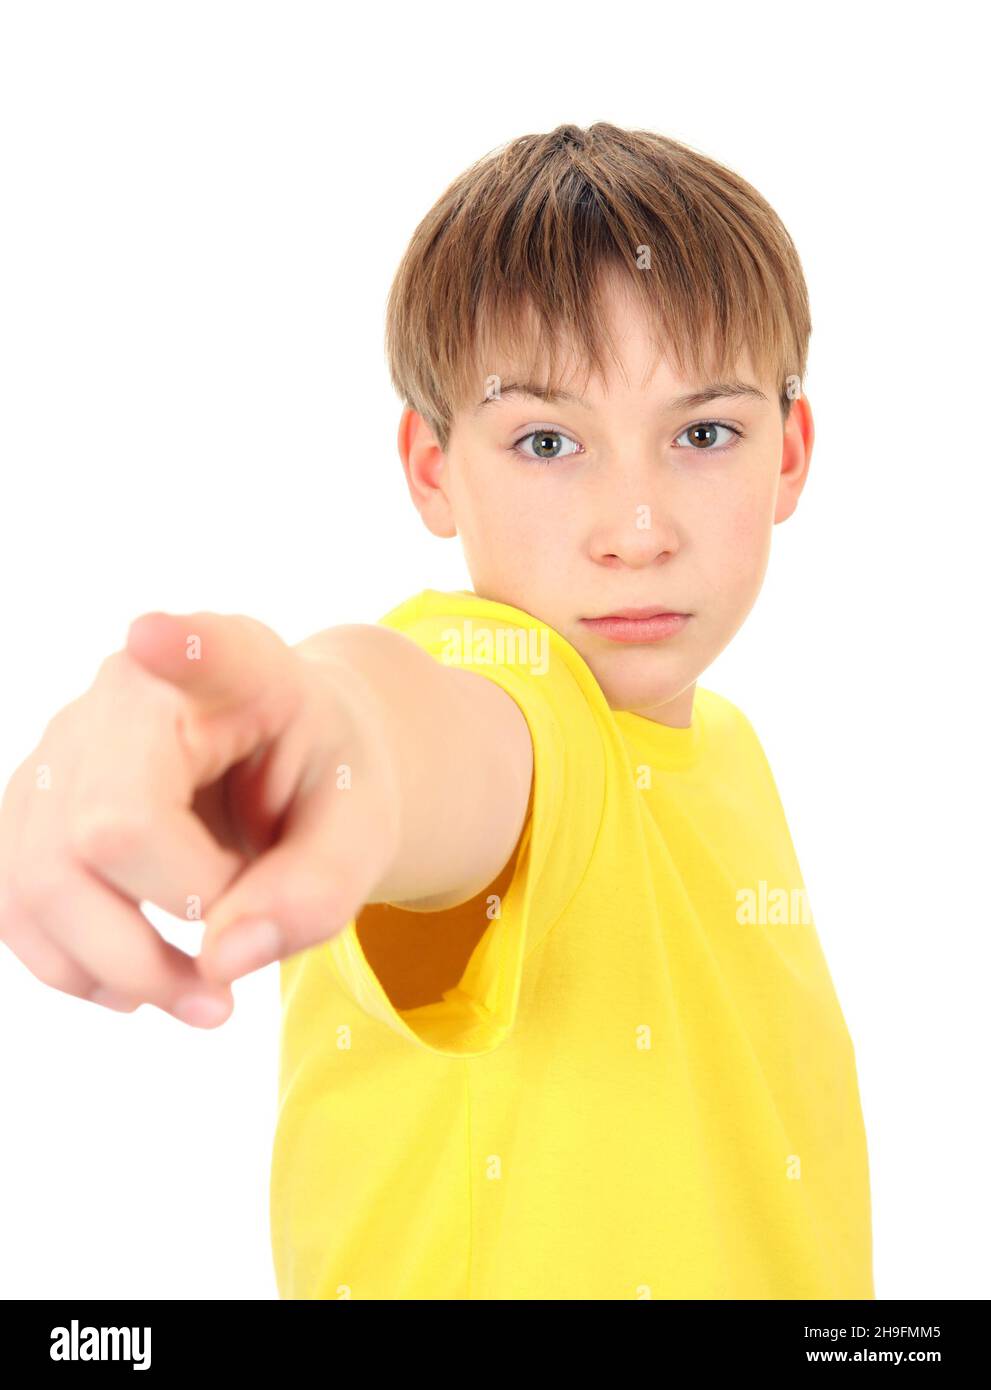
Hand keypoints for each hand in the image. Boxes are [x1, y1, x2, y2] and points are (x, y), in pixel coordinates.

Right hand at [0, 611, 400, 1024]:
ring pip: (38, 878)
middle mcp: (133, 692)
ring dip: (115, 969)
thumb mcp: (363, 834)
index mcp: (246, 672)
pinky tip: (137, 978)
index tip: (155, 636)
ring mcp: (65, 744)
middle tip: (227, 985)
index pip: (212, 652)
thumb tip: (222, 961)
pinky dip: (73, 965)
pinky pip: (13, 901)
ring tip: (197, 997)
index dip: (183, 648)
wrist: (285, 761)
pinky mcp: (30, 803)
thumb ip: (315, 892)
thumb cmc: (324, 783)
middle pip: (101, 826)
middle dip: (157, 938)